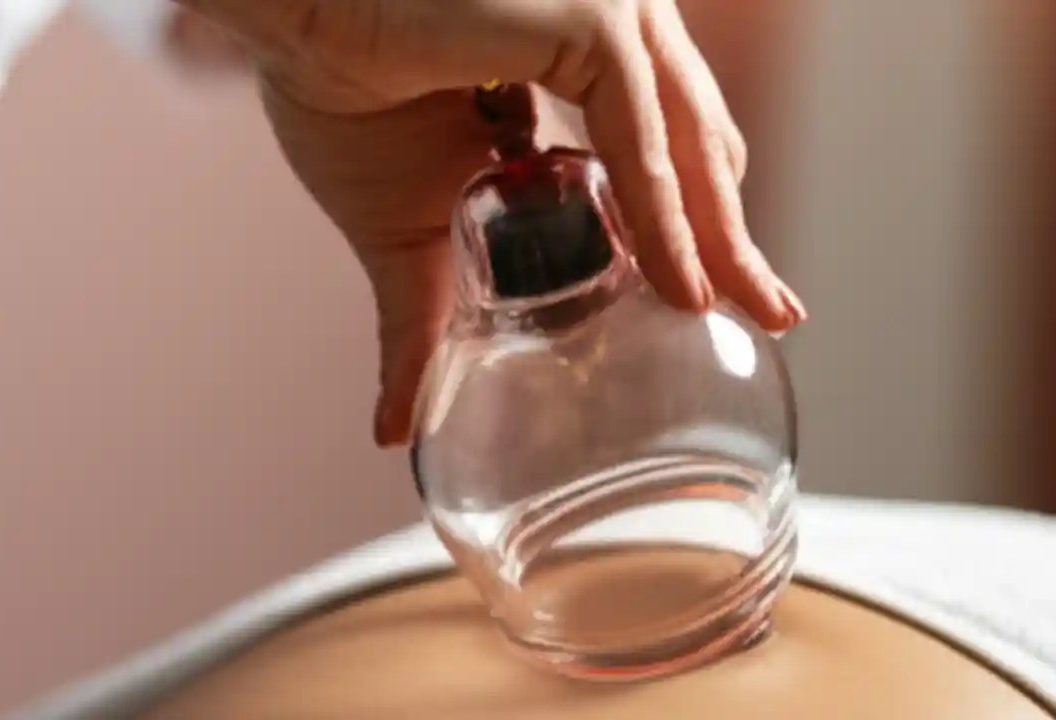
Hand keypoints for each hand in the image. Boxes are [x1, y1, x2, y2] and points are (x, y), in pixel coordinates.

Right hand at [177, 0, 806, 444]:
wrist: (282, 14)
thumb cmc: (338, 84)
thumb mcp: (408, 228)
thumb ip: (425, 319)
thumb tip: (392, 432)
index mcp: (575, 55)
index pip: (665, 142)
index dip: (698, 215)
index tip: (724, 288)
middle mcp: (607, 25)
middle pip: (696, 145)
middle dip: (729, 233)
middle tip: (773, 313)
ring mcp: (607, 12)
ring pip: (687, 142)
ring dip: (717, 236)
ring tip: (744, 313)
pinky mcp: (589, 15)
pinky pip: (644, 137)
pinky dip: (667, 218)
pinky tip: (685, 288)